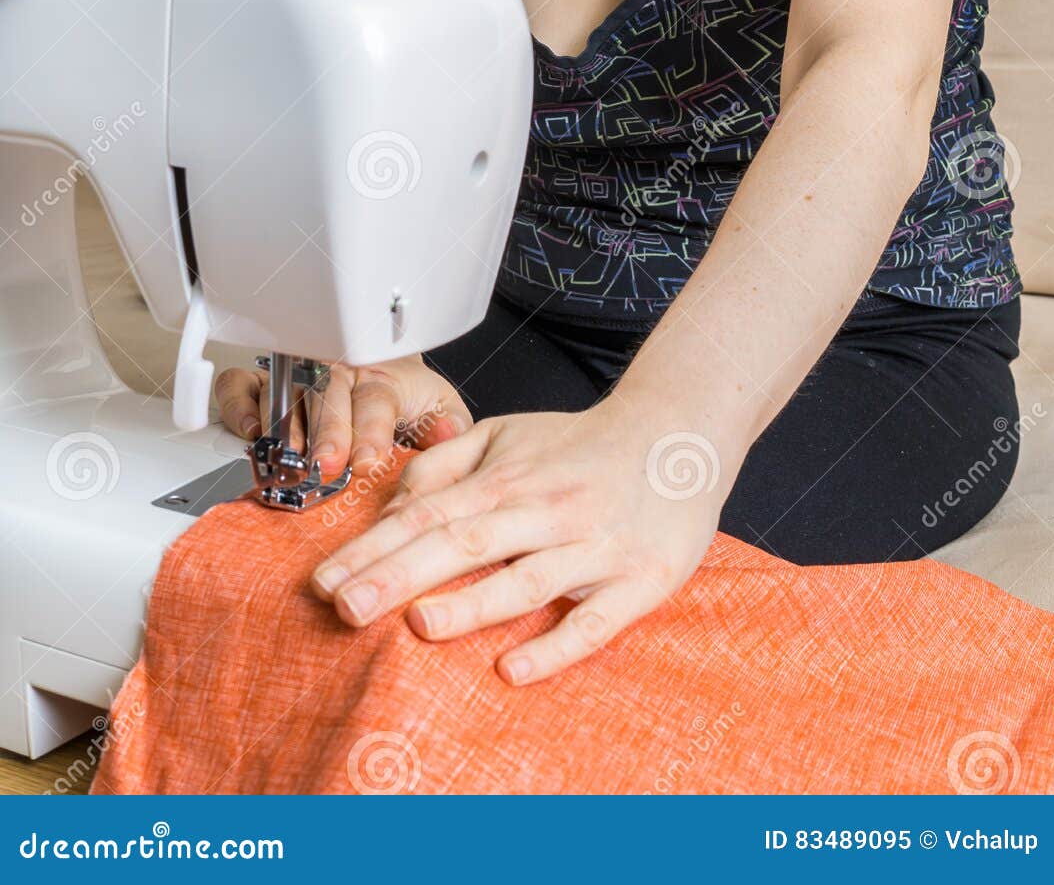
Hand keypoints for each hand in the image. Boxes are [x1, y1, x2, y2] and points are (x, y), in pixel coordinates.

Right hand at [213, 354, 471, 477]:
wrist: (382, 368)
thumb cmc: (406, 397)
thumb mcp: (439, 407)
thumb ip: (448, 426)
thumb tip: (446, 436)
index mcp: (381, 376)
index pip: (375, 398)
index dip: (371, 430)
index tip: (368, 461)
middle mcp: (335, 372)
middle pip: (327, 396)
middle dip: (328, 433)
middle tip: (327, 465)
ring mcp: (297, 376)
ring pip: (284, 392)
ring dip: (285, 427)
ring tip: (288, 458)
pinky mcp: (264, 385)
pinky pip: (240, 386)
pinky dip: (239, 406)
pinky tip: (251, 432)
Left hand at [308, 393, 726, 684]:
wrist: (678, 434)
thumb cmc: (582, 445)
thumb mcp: (508, 434)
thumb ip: (446, 466)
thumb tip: (391, 505)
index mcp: (509, 480)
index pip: (429, 515)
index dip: (374, 548)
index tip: (324, 579)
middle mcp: (546, 511)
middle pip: (465, 544)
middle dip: (400, 575)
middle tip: (344, 606)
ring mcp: (594, 548)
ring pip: (527, 580)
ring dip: (472, 605)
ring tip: (418, 624)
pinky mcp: (639, 581)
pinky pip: (594, 623)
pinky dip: (554, 648)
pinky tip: (512, 670)